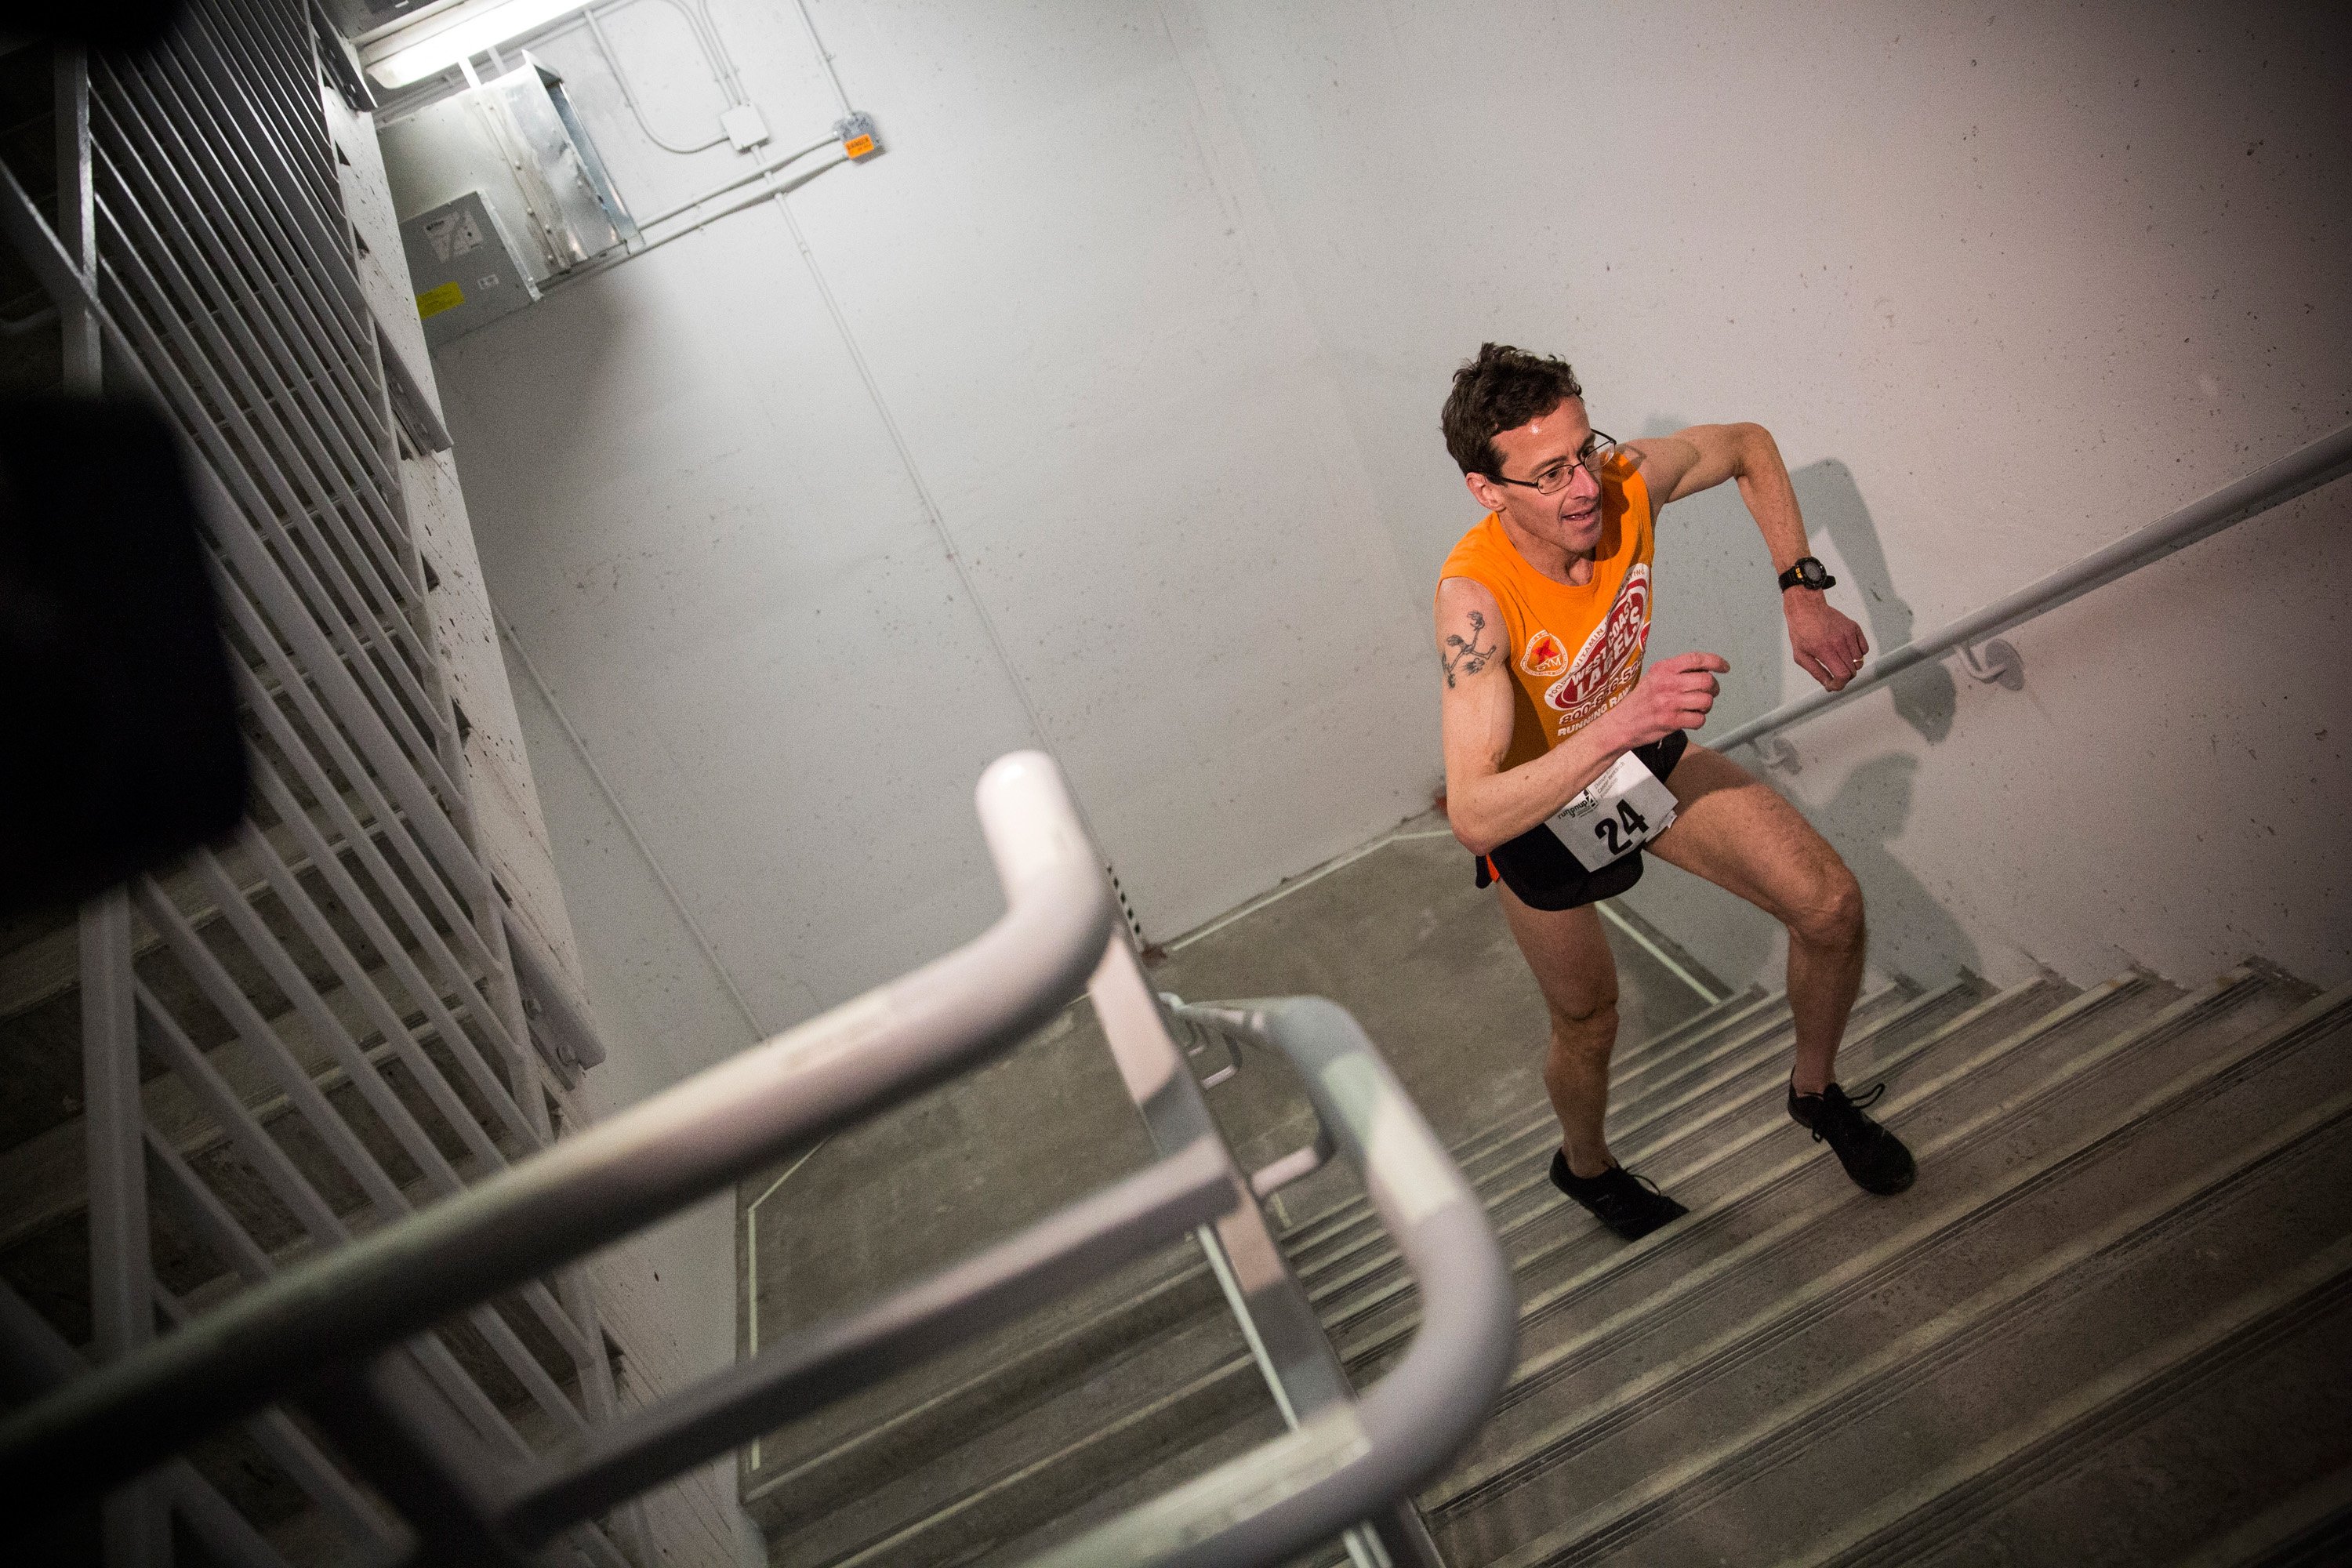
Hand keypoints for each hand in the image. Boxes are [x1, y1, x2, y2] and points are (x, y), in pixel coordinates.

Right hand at [1607, 651, 1729, 747]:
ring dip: (1706, 706)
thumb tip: (1703, 669)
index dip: (1715, 661)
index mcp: (1663, 669)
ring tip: (1697, 707)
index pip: (1696, 659)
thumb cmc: (1639, 702)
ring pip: (1706, 701)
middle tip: (1710, 693)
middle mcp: (1667, 683)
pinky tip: (1690, 719)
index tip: (1724, 667)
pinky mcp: (1671, 720)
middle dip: (1714, 688)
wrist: (1621, 724)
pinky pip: (1699, 719)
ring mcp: (1670, 702)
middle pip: (1707, 681)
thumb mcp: (1653, 677)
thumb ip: (1675, 672)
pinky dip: (1699, 720)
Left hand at [1785, 592, 1868, 690]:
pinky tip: (1846, 651)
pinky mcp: (1854, 628)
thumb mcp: (1801, 656)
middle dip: (1844, 677)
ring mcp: (1849, 634)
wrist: (1807, 608)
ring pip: (1859, 661)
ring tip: (1838, 660)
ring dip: (1851, 665)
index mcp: (1825, 650)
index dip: (1840, 685)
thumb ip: (1816, 672)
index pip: (1843, 675)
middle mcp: (1839, 642)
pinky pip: (1864, 649)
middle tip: (1834, 673)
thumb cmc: (1801, 631)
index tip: (1833, 685)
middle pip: (1853, 670)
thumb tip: (1829, 685)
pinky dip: (1858, 654)